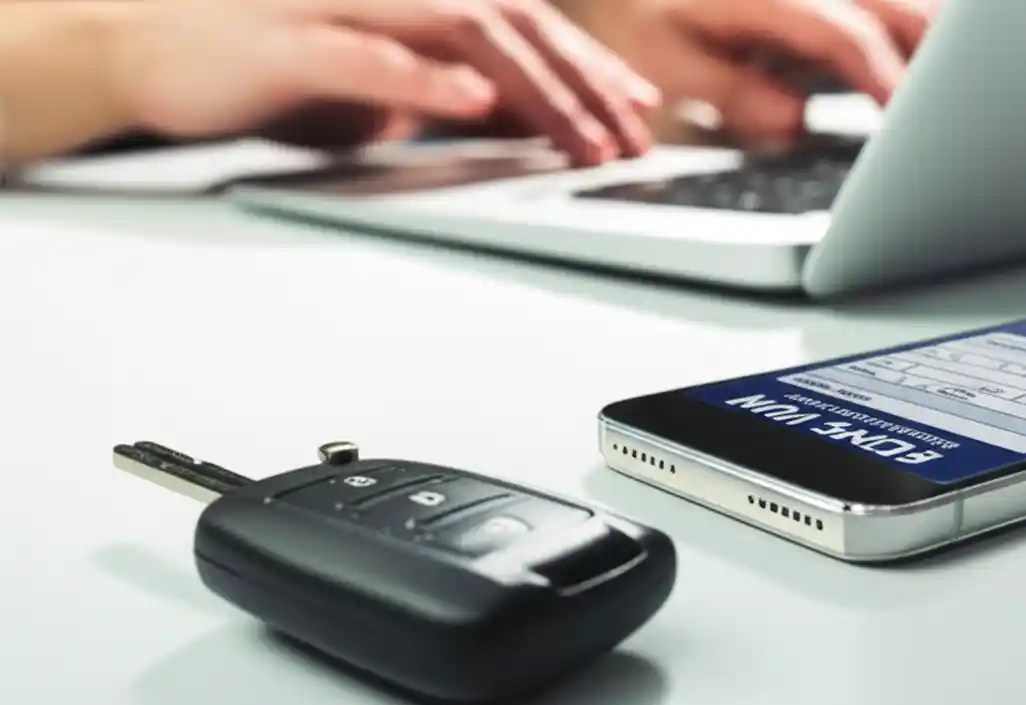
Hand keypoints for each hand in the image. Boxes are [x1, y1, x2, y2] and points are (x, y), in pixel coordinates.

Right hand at [110, 0, 660, 164]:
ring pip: (464, 32)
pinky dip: (429, 78)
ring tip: (581, 136)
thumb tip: (515, 118)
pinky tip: (478, 100)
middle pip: (514, 23)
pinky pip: (373, 54)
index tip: (637, 108)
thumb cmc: (274, 66)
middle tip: (630, 136)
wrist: (156, 50)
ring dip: (533, 88)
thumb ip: (447, 95)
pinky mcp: (297, 40)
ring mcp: (349, 7)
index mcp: (421, 0)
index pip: (526, 25)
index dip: (588, 66)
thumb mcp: (383, 88)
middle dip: (583, 84)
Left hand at [570, 0, 940, 143]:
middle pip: (898, 7)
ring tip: (955, 91)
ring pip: (905, 0)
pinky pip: (887, 6)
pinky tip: (934, 61)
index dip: (882, 78)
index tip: (907, 119)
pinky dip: (914, 28)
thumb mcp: (669, 57)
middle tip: (955, 113)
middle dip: (935, 58)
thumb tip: (794, 122)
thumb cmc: (651, 10)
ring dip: (934, 39)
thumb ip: (730, 90)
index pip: (845, 34)